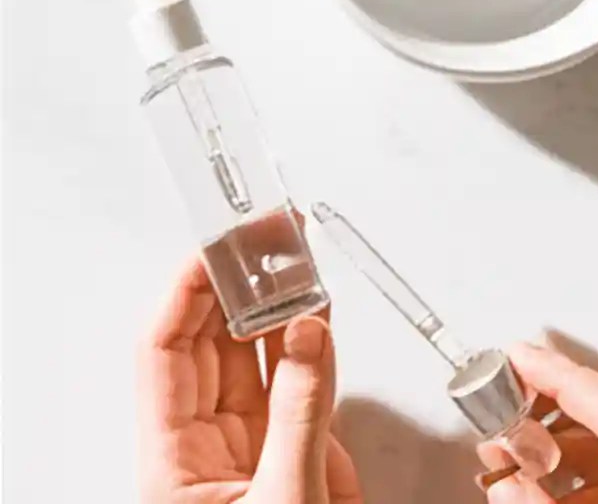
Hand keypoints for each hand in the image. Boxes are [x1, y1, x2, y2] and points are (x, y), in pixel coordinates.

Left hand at [137, 259, 361, 503]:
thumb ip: (299, 418)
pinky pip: (297, 387)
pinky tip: (315, 312)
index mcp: (173, 464)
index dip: (186, 295)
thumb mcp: (285, 500)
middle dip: (232, 286)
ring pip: (253, 360)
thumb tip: (308, 337)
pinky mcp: (295, 457)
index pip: (166, 355)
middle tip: (260, 237)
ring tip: (291, 260)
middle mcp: (206, 450)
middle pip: (207, 346)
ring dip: (272, 308)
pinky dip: (309, 345)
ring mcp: (251, 452)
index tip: (215, 250)